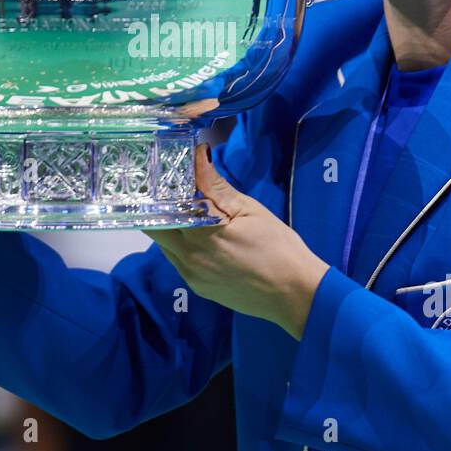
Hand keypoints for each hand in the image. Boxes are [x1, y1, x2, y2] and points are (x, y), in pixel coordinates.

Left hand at [153, 143, 329, 339]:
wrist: (294, 294)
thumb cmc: (278, 247)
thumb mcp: (249, 210)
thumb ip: (216, 186)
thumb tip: (196, 156)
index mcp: (200, 235)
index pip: (161, 208)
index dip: (156, 191)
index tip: (160, 173)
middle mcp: (188, 258)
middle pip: (155, 229)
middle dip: (157, 208)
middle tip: (168, 188)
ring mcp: (191, 275)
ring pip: (165, 245)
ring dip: (168, 227)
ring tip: (182, 208)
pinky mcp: (198, 287)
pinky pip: (178, 260)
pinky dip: (180, 244)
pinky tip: (196, 233)